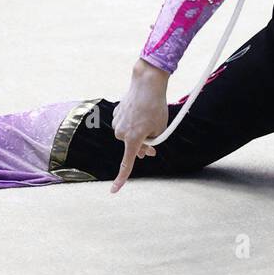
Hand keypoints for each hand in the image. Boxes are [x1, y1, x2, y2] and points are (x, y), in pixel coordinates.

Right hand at [111, 61, 170, 192]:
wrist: (146, 83)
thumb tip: (143, 147)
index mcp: (133, 139)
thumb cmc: (156, 106)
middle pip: (132, 147)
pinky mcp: (116, 114)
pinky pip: (126, 124)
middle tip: (153, 143)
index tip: (113, 191)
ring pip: (129, 135)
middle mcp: (121, 133)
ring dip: (137, 131)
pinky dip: (132, 122)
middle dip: (142, 146)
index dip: (121, 179)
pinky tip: (140, 112)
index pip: (126, 164)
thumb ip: (151, 141)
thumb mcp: (160, 128)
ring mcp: (117, 123)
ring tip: (148, 117)